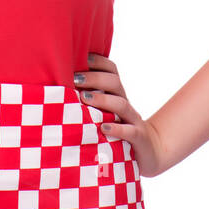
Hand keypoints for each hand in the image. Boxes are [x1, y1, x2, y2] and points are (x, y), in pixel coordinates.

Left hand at [73, 53, 165, 176]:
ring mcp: (133, 120)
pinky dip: (117, 128)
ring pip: (121, 104)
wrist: (149, 151)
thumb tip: (58, 87)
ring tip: (84, 99)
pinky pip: (130, 131)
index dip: (98, 62)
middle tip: (75, 79)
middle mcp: (125, 102)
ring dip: (102, 100)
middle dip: (94, 78)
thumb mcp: (105, 112)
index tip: (81, 58)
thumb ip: (88, 99)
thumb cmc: (118, 128)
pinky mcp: (139, 137)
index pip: (111, 70)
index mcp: (116, 94)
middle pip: (114, 83)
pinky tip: (104, 128)